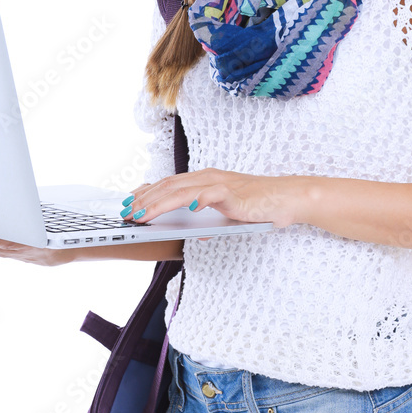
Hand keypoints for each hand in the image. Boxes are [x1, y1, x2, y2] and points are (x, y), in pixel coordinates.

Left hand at [121, 168, 302, 229]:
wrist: (286, 198)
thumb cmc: (257, 205)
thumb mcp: (226, 214)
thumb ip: (209, 221)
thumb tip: (194, 234)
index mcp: (204, 181)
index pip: (168, 185)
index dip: (146, 193)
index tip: (128, 203)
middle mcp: (208, 178)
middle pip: (168, 187)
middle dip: (144, 200)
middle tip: (125, 213)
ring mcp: (220, 184)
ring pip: (183, 191)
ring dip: (160, 203)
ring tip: (143, 215)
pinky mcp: (234, 193)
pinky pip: (213, 195)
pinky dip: (199, 200)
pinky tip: (188, 208)